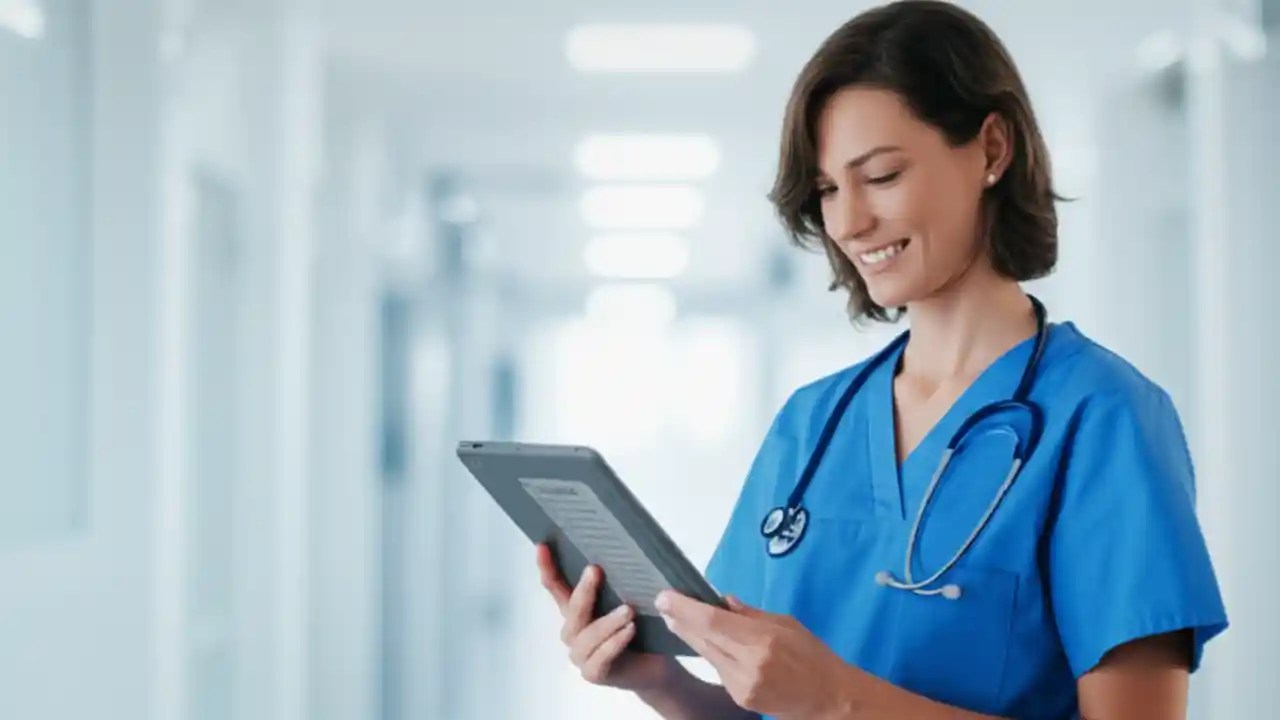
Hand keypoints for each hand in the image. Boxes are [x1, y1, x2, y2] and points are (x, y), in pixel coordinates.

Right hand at [536, 543, 678, 691]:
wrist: (653, 667)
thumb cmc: (637, 629)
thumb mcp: (625, 600)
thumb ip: (616, 583)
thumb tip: (620, 551)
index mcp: (576, 611)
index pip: (556, 587)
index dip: (547, 568)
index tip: (542, 546)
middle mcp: (573, 632)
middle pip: (571, 612)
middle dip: (582, 592)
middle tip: (595, 571)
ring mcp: (581, 655)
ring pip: (586, 637)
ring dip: (606, 622)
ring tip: (628, 610)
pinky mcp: (594, 674)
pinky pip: (600, 658)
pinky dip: (615, 643)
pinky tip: (629, 631)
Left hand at [655, 591, 858, 719]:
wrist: (828, 699)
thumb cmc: (812, 655)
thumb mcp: (786, 624)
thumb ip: (750, 614)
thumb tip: (722, 601)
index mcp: (763, 640)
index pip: (713, 622)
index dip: (685, 609)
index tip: (665, 596)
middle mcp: (749, 664)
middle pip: (704, 638)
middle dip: (679, 620)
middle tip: (662, 603)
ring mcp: (742, 685)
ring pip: (708, 654)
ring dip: (690, 636)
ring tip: (676, 618)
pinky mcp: (740, 697)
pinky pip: (719, 669)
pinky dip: (711, 652)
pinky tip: (705, 641)